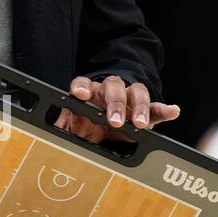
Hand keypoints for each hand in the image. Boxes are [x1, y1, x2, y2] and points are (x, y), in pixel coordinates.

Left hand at [55, 75, 180, 144]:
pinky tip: (173, 111)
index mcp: (88, 92)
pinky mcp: (146, 111)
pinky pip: (156, 108)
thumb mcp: (71, 124)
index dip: (82, 87)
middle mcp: (108, 91)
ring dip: (137, 107)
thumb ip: (60, 127)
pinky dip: (164, 110)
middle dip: (114, 103)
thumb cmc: (86, 120)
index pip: (83, 83)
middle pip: (112, 87)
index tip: (81, 94)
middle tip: (114, 121)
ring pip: (135, 92)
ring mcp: (128, 98)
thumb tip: (44, 133)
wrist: (106, 119)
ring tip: (139, 123)